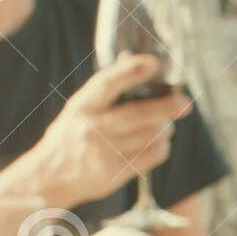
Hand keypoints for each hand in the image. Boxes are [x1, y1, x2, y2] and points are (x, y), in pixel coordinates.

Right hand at [18, 54, 192, 206]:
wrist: (50, 177)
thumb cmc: (71, 135)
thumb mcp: (79, 108)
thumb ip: (105, 89)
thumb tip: (132, 58)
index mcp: (81, 107)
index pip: (107, 83)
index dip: (130, 71)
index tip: (153, 63)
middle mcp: (92, 129)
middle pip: (137, 115)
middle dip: (166, 107)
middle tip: (186, 103)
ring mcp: (103, 153)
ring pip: (148, 137)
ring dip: (164, 129)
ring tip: (167, 125)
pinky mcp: (114, 174)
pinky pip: (150, 157)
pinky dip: (161, 148)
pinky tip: (160, 143)